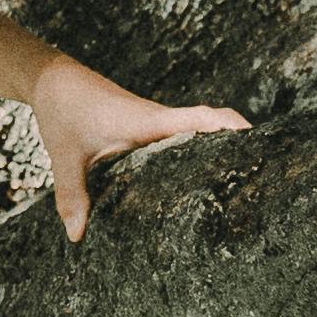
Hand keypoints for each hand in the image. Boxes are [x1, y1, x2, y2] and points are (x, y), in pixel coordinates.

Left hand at [25, 60, 248, 240]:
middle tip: (264, 178)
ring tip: (242, 185)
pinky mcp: (147, 130)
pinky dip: (195, 151)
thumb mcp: (65, 156)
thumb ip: (73, 196)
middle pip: (210, 128)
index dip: (230, 127)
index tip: (259, 142)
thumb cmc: (63, 112)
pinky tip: (198, 181)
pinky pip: (179, 139)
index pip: (200, 119)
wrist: (53, 80)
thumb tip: (78, 237)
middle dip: (237, 146)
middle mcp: (158, 121)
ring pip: (196, 134)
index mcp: (147, 122)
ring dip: (218, 149)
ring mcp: (155, 125)